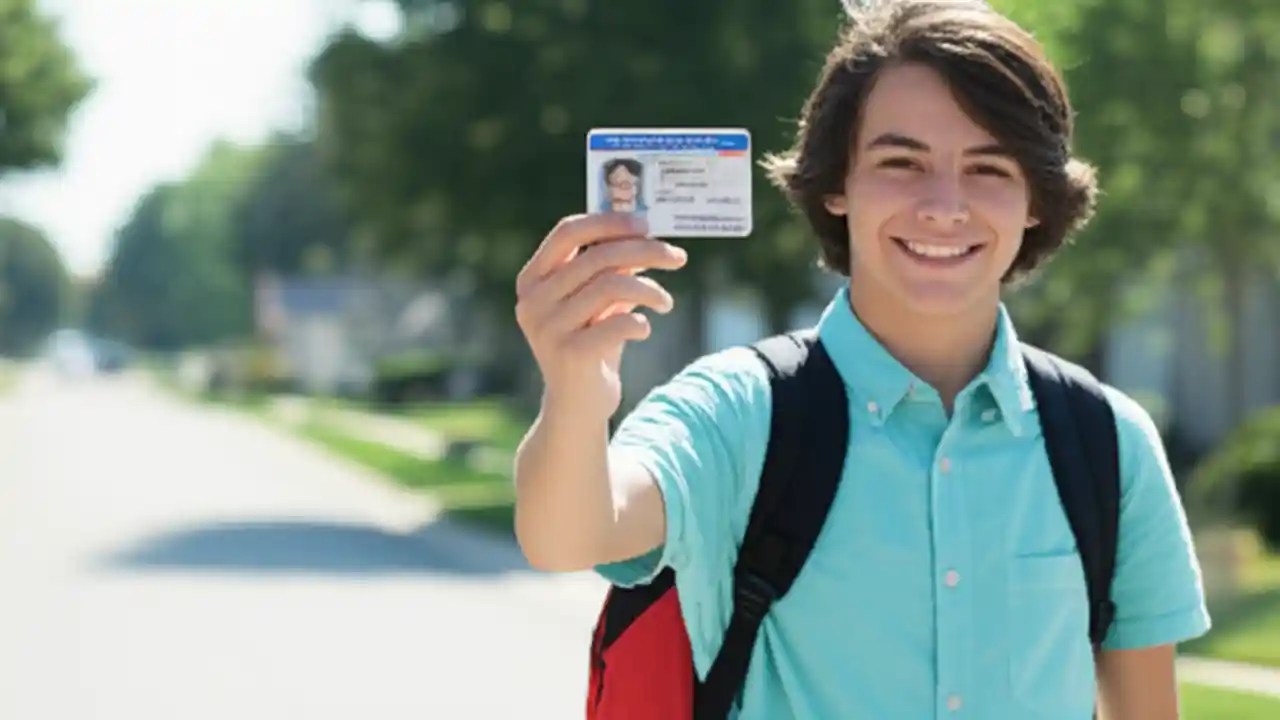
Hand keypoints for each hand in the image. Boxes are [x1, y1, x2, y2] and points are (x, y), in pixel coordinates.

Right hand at [515, 213, 686, 420]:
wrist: (577, 406)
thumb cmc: (590, 344)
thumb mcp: (598, 302)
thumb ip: (611, 268)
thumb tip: (645, 232)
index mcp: (532, 279)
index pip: (567, 231)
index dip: (609, 222)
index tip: (646, 224)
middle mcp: (533, 301)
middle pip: (598, 256)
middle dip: (646, 251)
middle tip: (677, 257)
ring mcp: (548, 329)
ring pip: (612, 286)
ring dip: (650, 290)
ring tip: (666, 302)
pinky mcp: (569, 355)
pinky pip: (619, 323)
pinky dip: (640, 322)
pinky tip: (644, 330)